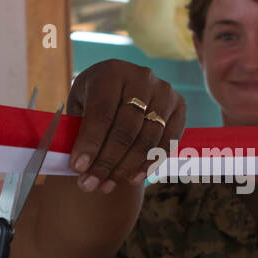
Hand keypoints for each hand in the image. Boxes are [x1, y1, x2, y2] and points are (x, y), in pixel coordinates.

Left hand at [65, 60, 185, 192]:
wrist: (123, 87)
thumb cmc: (95, 98)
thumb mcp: (81, 104)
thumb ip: (78, 129)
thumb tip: (78, 165)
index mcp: (112, 71)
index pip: (102, 112)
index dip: (90, 142)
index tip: (78, 168)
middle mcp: (142, 77)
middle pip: (126, 128)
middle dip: (107, 161)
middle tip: (91, 184)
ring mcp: (164, 91)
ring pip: (147, 138)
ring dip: (127, 167)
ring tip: (107, 185)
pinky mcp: (179, 106)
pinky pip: (168, 141)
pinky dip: (150, 163)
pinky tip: (133, 178)